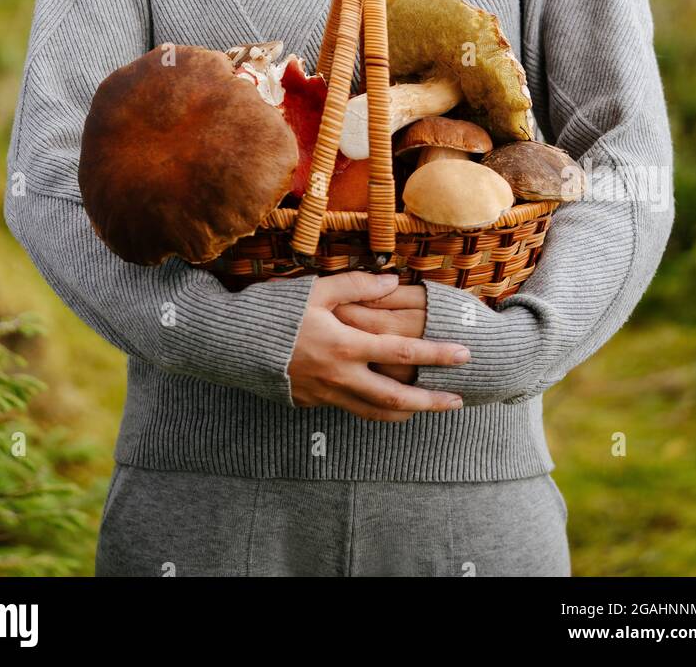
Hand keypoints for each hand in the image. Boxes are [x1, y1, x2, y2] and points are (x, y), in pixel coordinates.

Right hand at [287, 273, 469, 420]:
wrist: (231, 343)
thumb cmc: (274, 311)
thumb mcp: (316, 290)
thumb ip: (358, 286)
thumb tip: (394, 281)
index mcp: (345, 346)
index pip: (403, 354)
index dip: (437, 354)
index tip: (464, 354)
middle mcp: (339, 376)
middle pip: (396, 399)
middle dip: (431, 402)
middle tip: (458, 400)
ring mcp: (325, 394)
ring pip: (374, 414)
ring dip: (405, 413)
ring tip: (427, 409)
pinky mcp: (311, 403)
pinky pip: (350, 409)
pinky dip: (372, 409)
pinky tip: (383, 403)